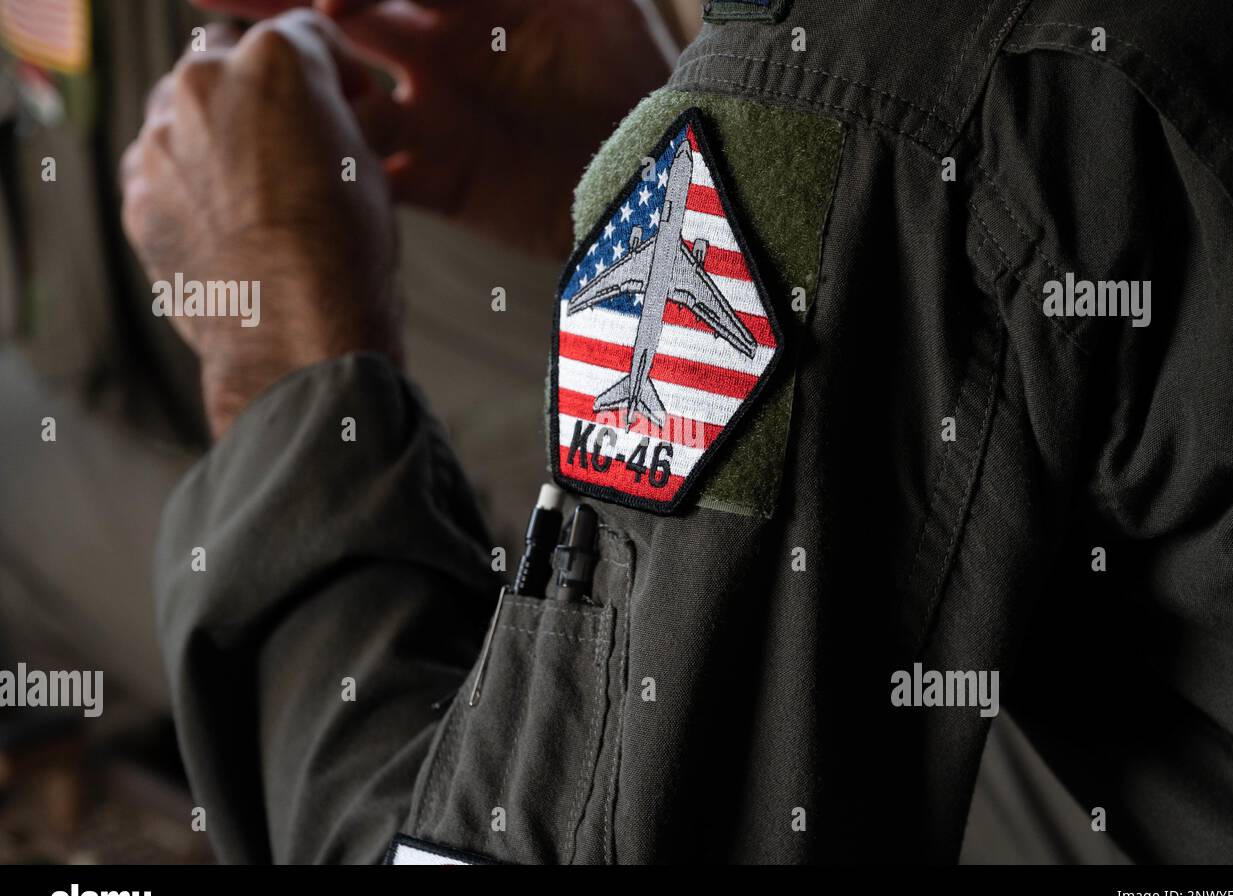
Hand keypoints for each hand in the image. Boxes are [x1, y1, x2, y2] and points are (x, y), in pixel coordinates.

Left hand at [121, 10, 401, 438]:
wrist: (297, 334)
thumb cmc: (347, 253)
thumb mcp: (371, 168)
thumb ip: (338, 120)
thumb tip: (331, 118)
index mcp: (275, 62)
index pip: (304, 34)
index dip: (335, 71)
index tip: (348, 102)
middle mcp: (206, 83)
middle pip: (229, 59)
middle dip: (262, 91)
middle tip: (296, 141)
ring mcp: (160, 138)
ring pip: (186, 113)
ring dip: (219, 135)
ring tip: (259, 191)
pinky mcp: (137, 194)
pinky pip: (163, 170)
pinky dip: (191, 184)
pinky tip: (230, 225)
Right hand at [192, 0, 675, 258]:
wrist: (664, 170)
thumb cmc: (636, 70)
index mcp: (465, 5)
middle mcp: (438, 58)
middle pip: (338, 28)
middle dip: (278, 12)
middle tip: (212, 3)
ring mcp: (436, 122)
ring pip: (341, 102)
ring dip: (292, 94)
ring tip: (238, 84)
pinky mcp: (444, 184)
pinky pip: (372, 176)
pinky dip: (334, 170)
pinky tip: (292, 163)